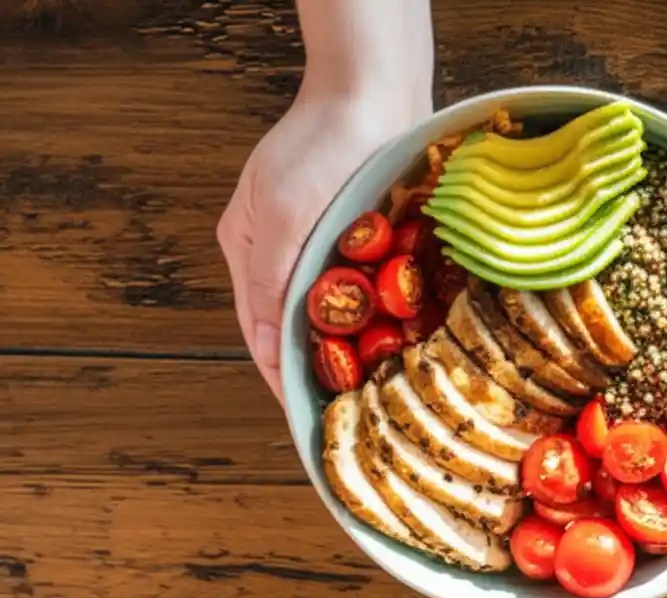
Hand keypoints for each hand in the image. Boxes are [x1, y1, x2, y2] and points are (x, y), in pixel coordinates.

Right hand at [217, 89, 426, 402]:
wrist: (375, 93)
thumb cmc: (321, 145)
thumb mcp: (284, 215)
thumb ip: (273, 282)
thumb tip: (268, 349)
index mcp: (248, 247)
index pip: (261, 330)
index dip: (283, 375)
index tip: (307, 415)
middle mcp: (285, 250)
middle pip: (298, 324)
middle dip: (322, 365)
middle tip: (350, 410)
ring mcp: (325, 242)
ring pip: (337, 312)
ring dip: (353, 345)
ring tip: (375, 386)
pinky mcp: (364, 236)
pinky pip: (369, 289)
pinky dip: (380, 315)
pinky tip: (399, 339)